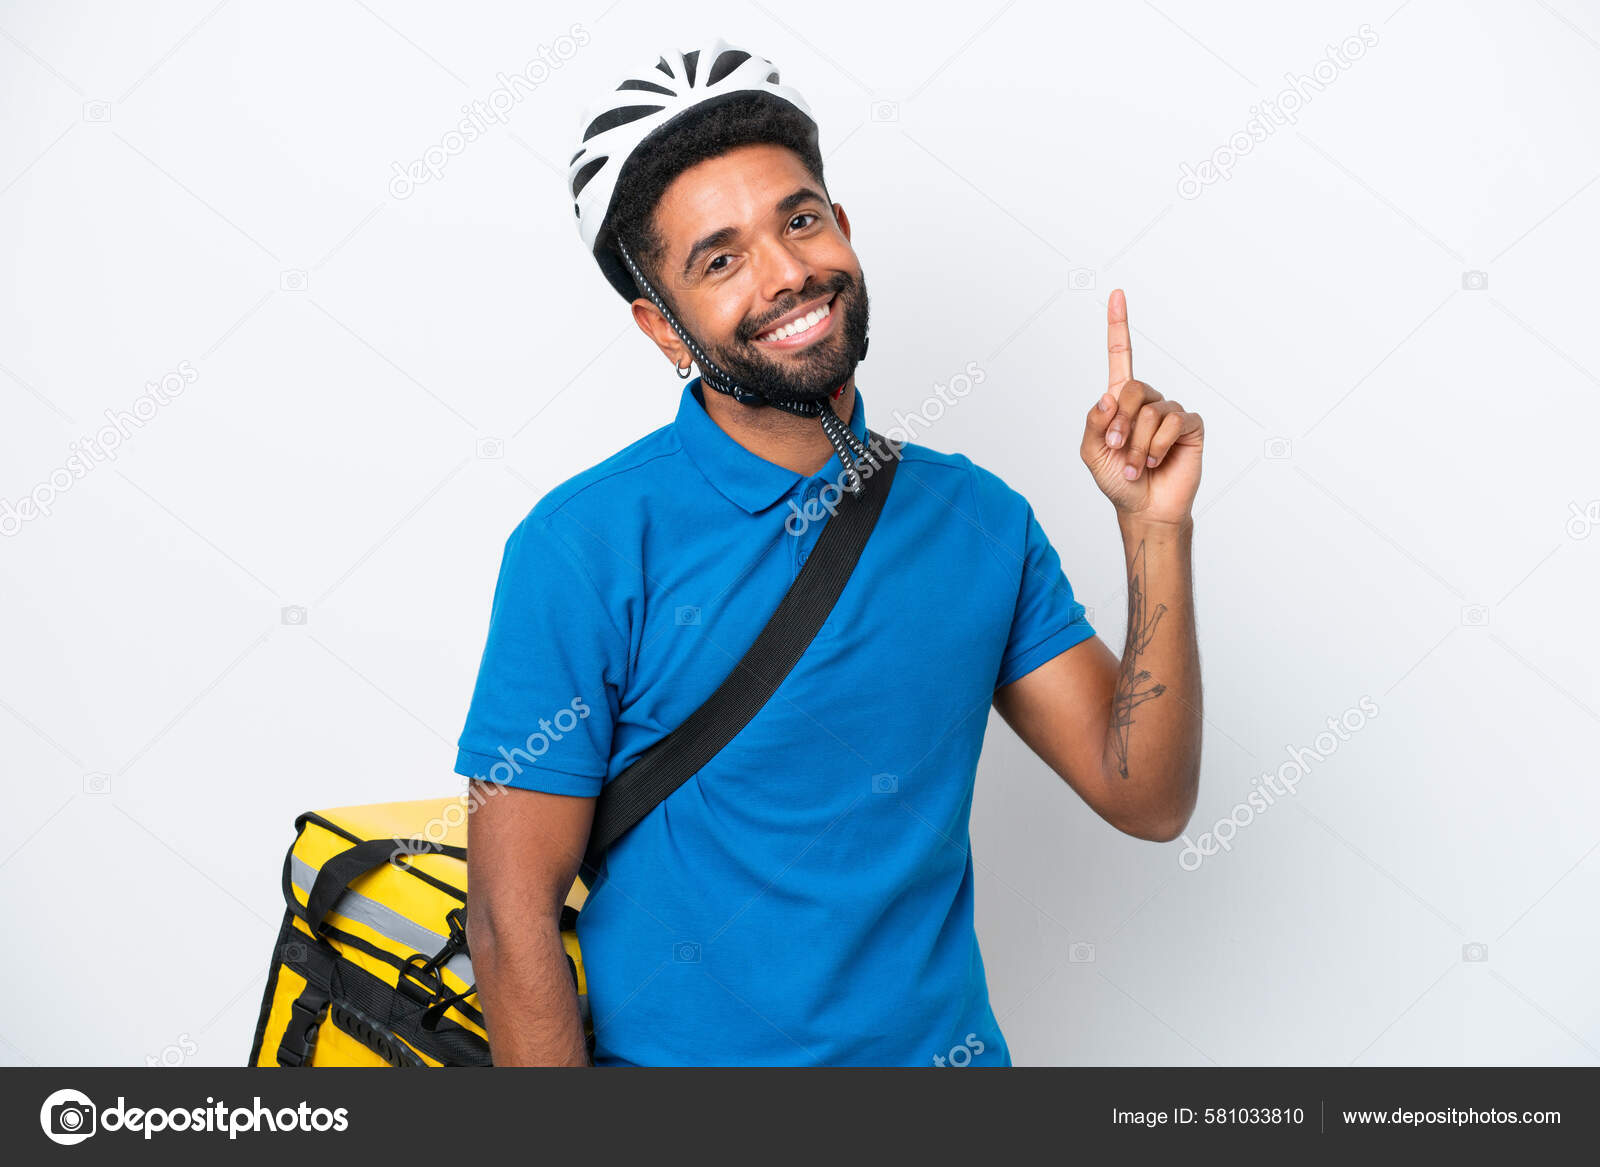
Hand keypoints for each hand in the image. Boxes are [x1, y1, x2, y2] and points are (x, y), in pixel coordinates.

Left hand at [1080, 289, 1203, 525]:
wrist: (1144, 508)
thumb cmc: (1117, 480)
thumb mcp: (1093, 453)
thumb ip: (1094, 424)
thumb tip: (1108, 396)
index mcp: (1121, 401)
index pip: (1121, 356)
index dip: (1119, 325)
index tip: (1117, 294)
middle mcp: (1147, 401)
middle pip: (1132, 389)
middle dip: (1120, 423)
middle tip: (1116, 449)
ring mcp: (1170, 412)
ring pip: (1151, 412)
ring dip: (1137, 445)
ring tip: (1136, 466)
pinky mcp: (1190, 427)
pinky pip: (1173, 422)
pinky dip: (1158, 446)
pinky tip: (1156, 461)